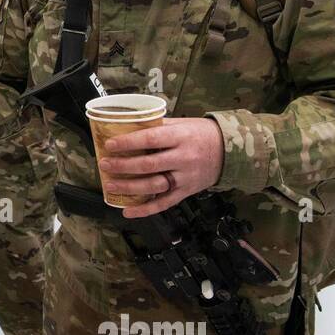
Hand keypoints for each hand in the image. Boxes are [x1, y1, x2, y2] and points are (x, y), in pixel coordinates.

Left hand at [96, 117, 224, 217]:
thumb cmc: (200, 133)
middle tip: (104, 164)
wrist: (230, 151)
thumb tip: (126, 126)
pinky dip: (145, 210)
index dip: (128, 143)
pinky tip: (128, 211)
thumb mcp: (181, 123)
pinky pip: (164, 203)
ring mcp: (185, 177)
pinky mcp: (187, 192)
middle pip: (149, 164)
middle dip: (123, 165)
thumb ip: (157, 126)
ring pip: (154, 185)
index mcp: (180, 137)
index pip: (150, 139)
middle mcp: (183, 158)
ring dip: (129, 187)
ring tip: (110, 185)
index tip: (109, 145)